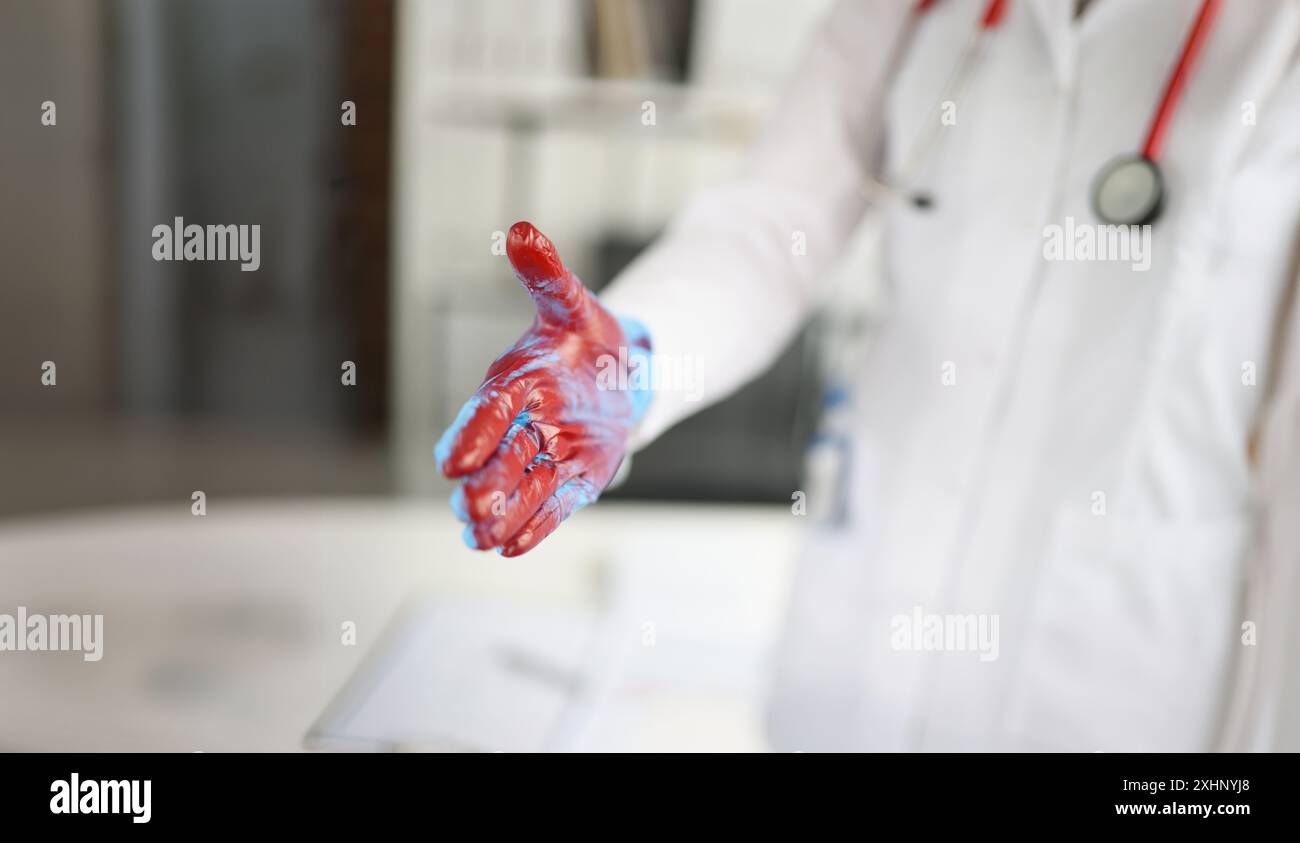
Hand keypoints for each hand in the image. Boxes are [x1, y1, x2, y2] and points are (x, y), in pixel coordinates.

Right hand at [436, 221, 651, 555]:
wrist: (620, 374)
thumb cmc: (587, 338)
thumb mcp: (573, 304)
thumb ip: (546, 276)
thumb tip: (522, 230)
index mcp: (512, 384)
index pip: (487, 412)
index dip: (472, 435)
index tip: (453, 461)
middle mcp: (518, 427)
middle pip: (494, 462)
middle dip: (482, 486)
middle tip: (470, 507)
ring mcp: (543, 459)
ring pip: (518, 492)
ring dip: (502, 515)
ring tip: (485, 539)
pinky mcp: (572, 482)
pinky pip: (552, 508)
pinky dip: (534, 528)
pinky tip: (514, 548)